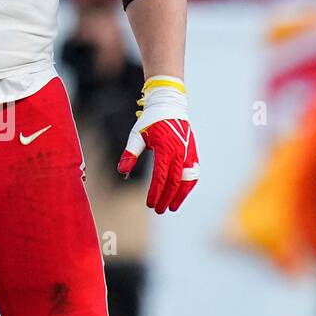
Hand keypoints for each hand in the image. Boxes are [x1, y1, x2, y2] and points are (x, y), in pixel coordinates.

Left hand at [118, 76, 198, 213]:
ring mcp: (188, 153)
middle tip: (158, 210)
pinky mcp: (193, 152)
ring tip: (172, 207)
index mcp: (165, 148)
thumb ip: (130, 154)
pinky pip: (194, 173)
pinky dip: (188, 185)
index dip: (156, 192)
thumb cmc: (150, 121)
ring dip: (180, 195)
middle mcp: (179, 152)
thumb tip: (122, 171)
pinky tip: (181, 194)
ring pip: (187, 180)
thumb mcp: (136, 135)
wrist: (169, 105)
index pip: (161, 177)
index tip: (150, 204)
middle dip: (166, 198)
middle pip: (174, 182)